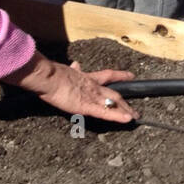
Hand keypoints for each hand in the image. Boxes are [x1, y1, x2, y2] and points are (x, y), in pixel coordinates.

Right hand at [5, 54, 139, 122]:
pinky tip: (128, 119)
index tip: (131, 75)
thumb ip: (73, 70)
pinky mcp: (88, 106)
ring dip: (125, 110)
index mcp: (86, 78)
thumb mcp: (64, 71)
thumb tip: (76, 63)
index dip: (120, 75)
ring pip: (113, 103)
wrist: (48, 77)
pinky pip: (106, 112)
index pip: (107, 75)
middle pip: (114, 93)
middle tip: (133, 108)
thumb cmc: (51, 75)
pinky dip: (117, 116)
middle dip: (124, 101)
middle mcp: (93, 86)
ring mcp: (92, 96)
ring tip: (135, 116)